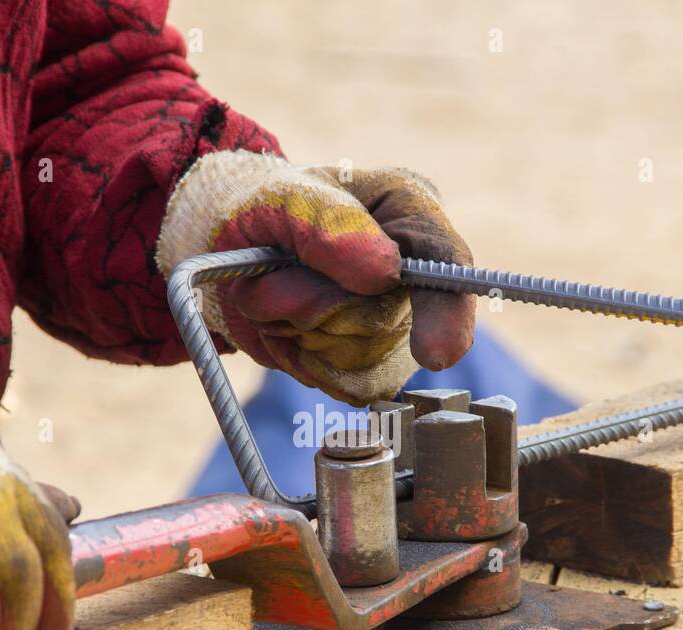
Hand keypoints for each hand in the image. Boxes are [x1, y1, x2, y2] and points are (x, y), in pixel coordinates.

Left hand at [156, 151, 475, 403]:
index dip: (449, 312)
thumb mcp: (284, 197)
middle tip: (269, 274)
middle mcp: (413, 271)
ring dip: (293, 327)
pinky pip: (336, 380)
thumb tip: (385, 272)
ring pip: (353, 355)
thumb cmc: (267, 209)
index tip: (434, 354)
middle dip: (310, 304)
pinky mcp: (367, 365)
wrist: (233, 247)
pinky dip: (294, 355)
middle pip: (381, 320)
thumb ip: (330, 224)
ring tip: (272, 291)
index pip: (447, 262)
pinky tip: (284, 324)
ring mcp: (394, 323)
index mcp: (408, 212)